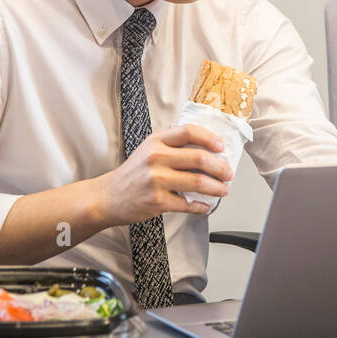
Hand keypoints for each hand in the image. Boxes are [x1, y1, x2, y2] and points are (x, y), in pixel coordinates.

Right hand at [98, 124, 233, 225]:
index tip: (221, 147)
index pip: (189, 132)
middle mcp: (156, 158)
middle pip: (199, 158)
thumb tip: (209, 150)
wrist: (108, 196)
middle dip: (220, 167)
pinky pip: (187, 204)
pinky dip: (201, 206)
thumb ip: (174, 146)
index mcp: (156, 141)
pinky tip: (205, 205)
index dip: (210, 138)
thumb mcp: (149, 149)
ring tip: (223, 189)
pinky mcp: (156, 201)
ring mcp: (156, 180)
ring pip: (197, 182)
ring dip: (216, 187)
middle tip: (228, 173)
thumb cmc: (133, 173)